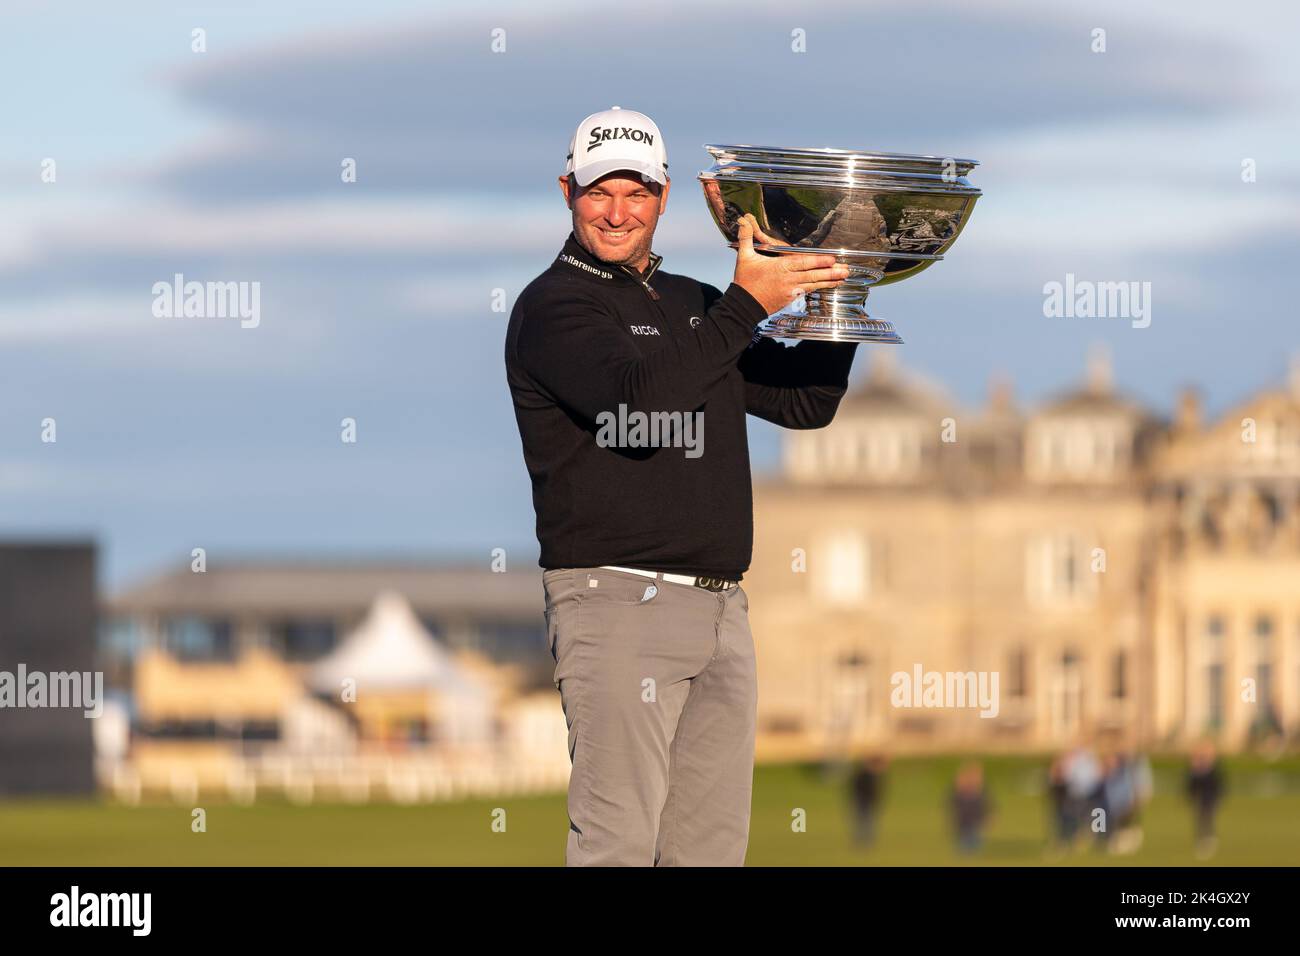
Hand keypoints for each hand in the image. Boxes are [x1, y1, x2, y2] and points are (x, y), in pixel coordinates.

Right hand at [732, 214, 848, 315]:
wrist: (743, 306)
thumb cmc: (745, 282)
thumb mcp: (744, 257)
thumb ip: (746, 238)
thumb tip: (743, 221)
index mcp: (779, 268)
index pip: (802, 263)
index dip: (818, 261)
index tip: (831, 259)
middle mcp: (788, 280)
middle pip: (813, 275)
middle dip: (830, 273)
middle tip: (845, 270)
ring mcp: (791, 291)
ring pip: (813, 284)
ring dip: (829, 281)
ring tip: (843, 278)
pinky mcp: (791, 298)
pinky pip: (808, 291)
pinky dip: (820, 288)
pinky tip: (829, 286)